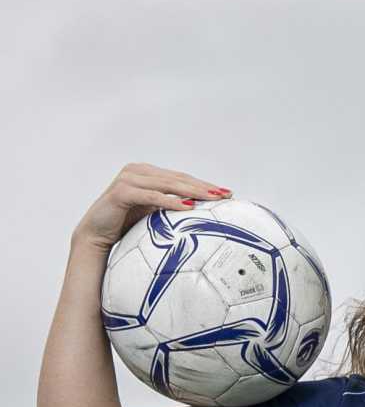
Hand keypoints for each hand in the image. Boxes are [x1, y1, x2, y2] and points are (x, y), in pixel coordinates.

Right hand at [73, 164, 230, 253]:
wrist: (96, 235)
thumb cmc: (126, 225)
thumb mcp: (154, 213)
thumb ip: (172, 206)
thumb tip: (202, 211)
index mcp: (147, 173)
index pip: (182, 178)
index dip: (204, 184)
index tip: (227, 193)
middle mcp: (137, 171)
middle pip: (178, 179)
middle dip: (204, 187)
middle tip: (226, 194)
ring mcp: (128, 179)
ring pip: (167, 184)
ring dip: (192, 191)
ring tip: (213, 199)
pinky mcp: (121, 192)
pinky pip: (151, 196)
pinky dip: (170, 201)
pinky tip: (188, 207)